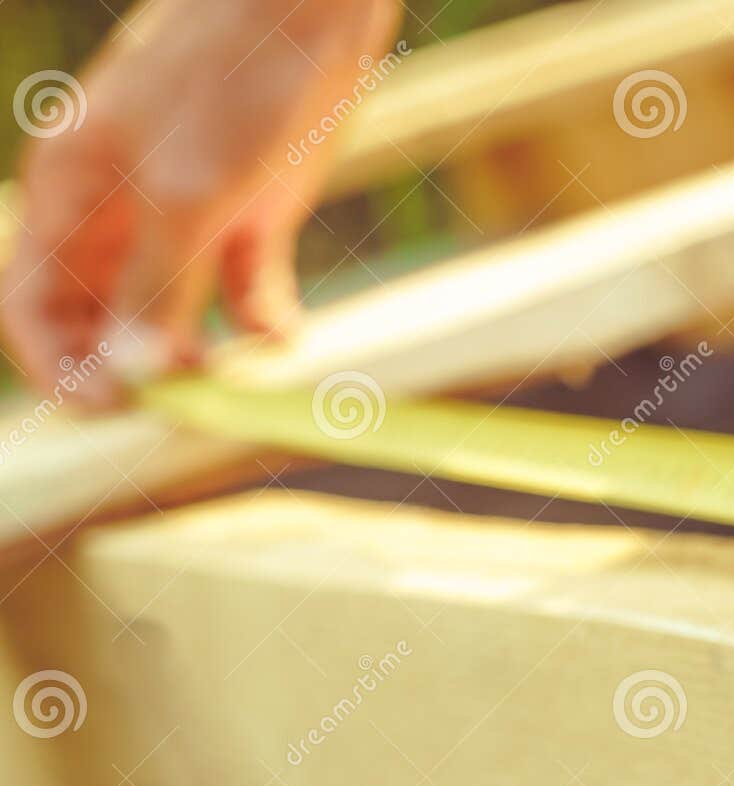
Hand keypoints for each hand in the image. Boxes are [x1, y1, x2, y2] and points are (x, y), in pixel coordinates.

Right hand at [1, 0, 398, 407]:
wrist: (312, 6)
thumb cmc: (233, 78)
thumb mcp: (189, 193)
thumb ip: (157, 285)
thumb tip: (131, 372)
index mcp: (71, 190)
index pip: (33, 299)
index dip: (60, 364)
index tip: (111, 411)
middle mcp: (119, 207)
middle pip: (102, 314)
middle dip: (129, 365)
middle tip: (178, 404)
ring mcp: (186, 211)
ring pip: (172, 308)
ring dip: (194, 349)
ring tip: (227, 374)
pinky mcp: (251, 211)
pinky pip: (244, 287)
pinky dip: (260, 317)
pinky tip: (283, 334)